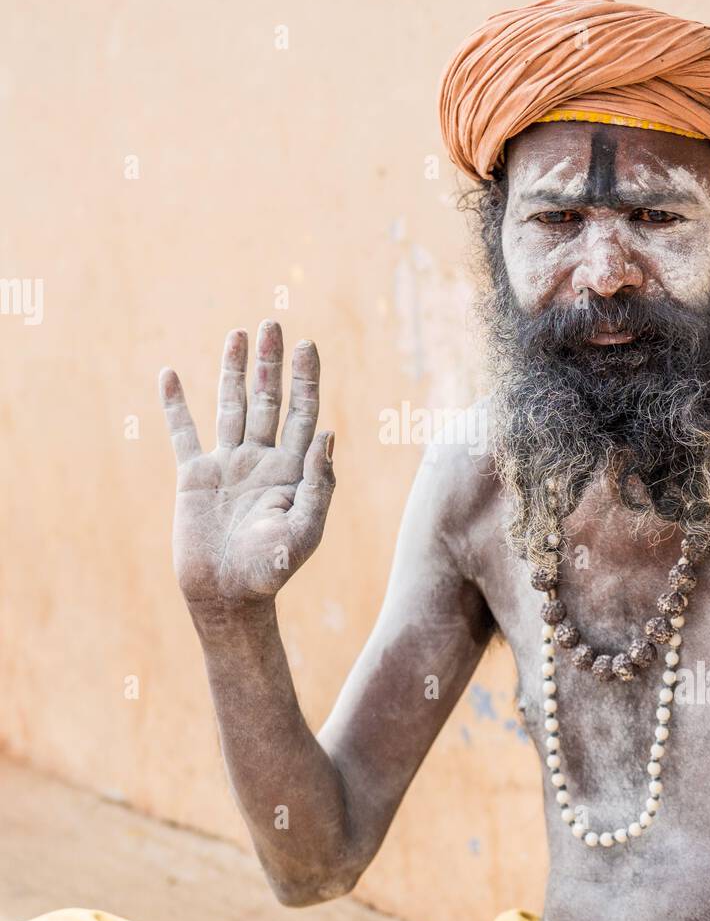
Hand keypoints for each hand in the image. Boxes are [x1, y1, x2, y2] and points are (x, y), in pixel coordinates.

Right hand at [159, 321, 334, 604]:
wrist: (227, 597)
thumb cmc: (271, 571)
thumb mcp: (305, 531)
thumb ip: (319, 484)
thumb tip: (328, 433)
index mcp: (292, 471)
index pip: (302, 413)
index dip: (306, 379)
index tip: (308, 345)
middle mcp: (261, 461)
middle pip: (268, 400)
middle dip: (272, 363)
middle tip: (274, 323)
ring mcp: (228, 466)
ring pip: (231, 407)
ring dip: (234, 370)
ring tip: (239, 334)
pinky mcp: (194, 477)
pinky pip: (184, 433)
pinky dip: (176, 405)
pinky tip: (170, 376)